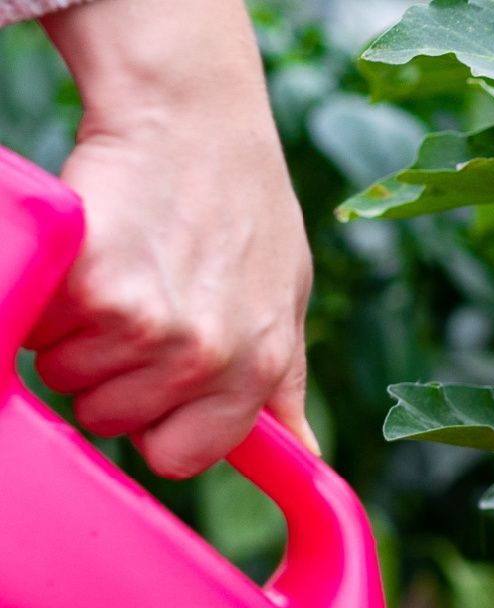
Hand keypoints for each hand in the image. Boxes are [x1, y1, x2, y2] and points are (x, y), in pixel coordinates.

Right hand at [30, 0, 311, 478]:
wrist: (194, 117)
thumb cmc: (242, 204)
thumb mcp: (285, 297)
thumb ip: (283, 381)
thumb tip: (303, 453)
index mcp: (256, 370)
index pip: (181, 457)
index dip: (154, 424)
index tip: (149, 384)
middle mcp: (206, 357)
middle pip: (112, 419)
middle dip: (106, 375)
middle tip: (128, 309)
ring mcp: (148, 325)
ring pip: (68, 376)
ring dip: (72, 336)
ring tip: (111, 278)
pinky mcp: (92, 285)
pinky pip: (42, 331)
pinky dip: (47, 303)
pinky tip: (85, 262)